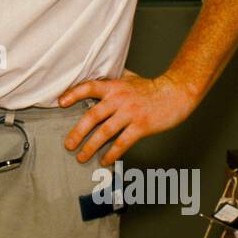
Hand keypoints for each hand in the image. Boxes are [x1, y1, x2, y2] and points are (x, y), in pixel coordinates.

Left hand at [58, 69, 196, 165]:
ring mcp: (130, 113)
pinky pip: (122, 143)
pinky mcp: (141, 126)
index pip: (89, 87)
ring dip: (91, 146)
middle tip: (68, 145)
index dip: (73, 94)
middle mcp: (119, 99)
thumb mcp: (129, 78)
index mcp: (114, 86)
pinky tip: (104, 161)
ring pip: (105, 132)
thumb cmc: (152, 87)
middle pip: (92, 116)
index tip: (60, 103)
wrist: (176, 92)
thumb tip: (97, 77)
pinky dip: (112, 153)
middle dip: (78, 132)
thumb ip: (113, 80)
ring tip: (81, 157)